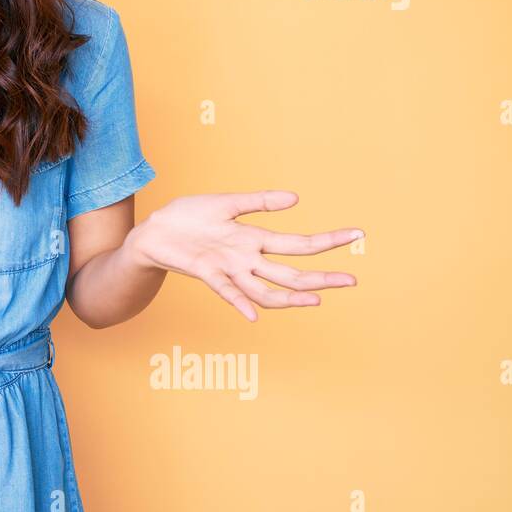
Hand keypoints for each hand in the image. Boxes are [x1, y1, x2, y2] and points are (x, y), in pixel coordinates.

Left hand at [127, 190, 360, 322]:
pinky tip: (254, 314)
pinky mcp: (205, 272)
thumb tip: (297, 198)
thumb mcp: (226, 203)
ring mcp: (228, 268)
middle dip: (322, 277)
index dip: (328, 240)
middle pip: (291, 273)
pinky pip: (225, 291)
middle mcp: (246, 259)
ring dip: (290, 297)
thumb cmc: (188, 217)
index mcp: (253, 239)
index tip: (358, 235)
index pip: (298, 243)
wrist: (154, 231)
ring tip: (316, 298)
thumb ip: (259, 202)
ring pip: (266, 290)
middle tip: (352, 280)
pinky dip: (240, 302)